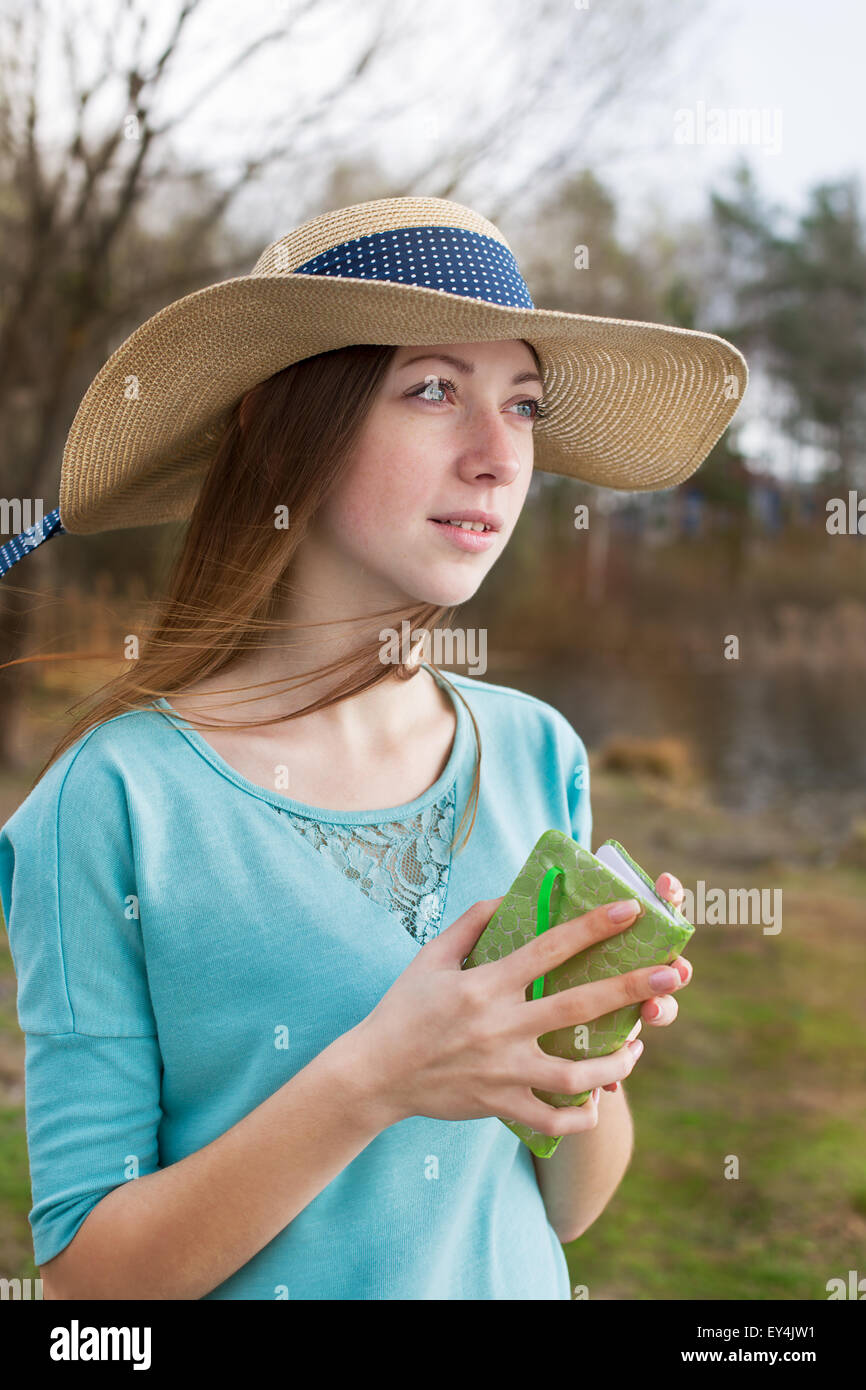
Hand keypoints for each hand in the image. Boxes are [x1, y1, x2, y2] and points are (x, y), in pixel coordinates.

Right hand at [351, 886, 690, 1137]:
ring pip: (575, 1075)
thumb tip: (507, 896)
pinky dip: (581, 1115)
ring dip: (615, 1063)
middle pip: (577, 1007)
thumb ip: (471, 924)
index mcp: (485, 985)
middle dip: (629, 989)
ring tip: (638, 1048)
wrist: (375, 1073)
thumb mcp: (431, 957)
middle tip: (671, 975)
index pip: (548, 948)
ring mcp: (502, 1071)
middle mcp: (499, 1027)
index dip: (591, 927)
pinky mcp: (499, 1105)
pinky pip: (552, 1119)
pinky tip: (598, 1099)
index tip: (630, 910)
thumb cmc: (404, 1008)